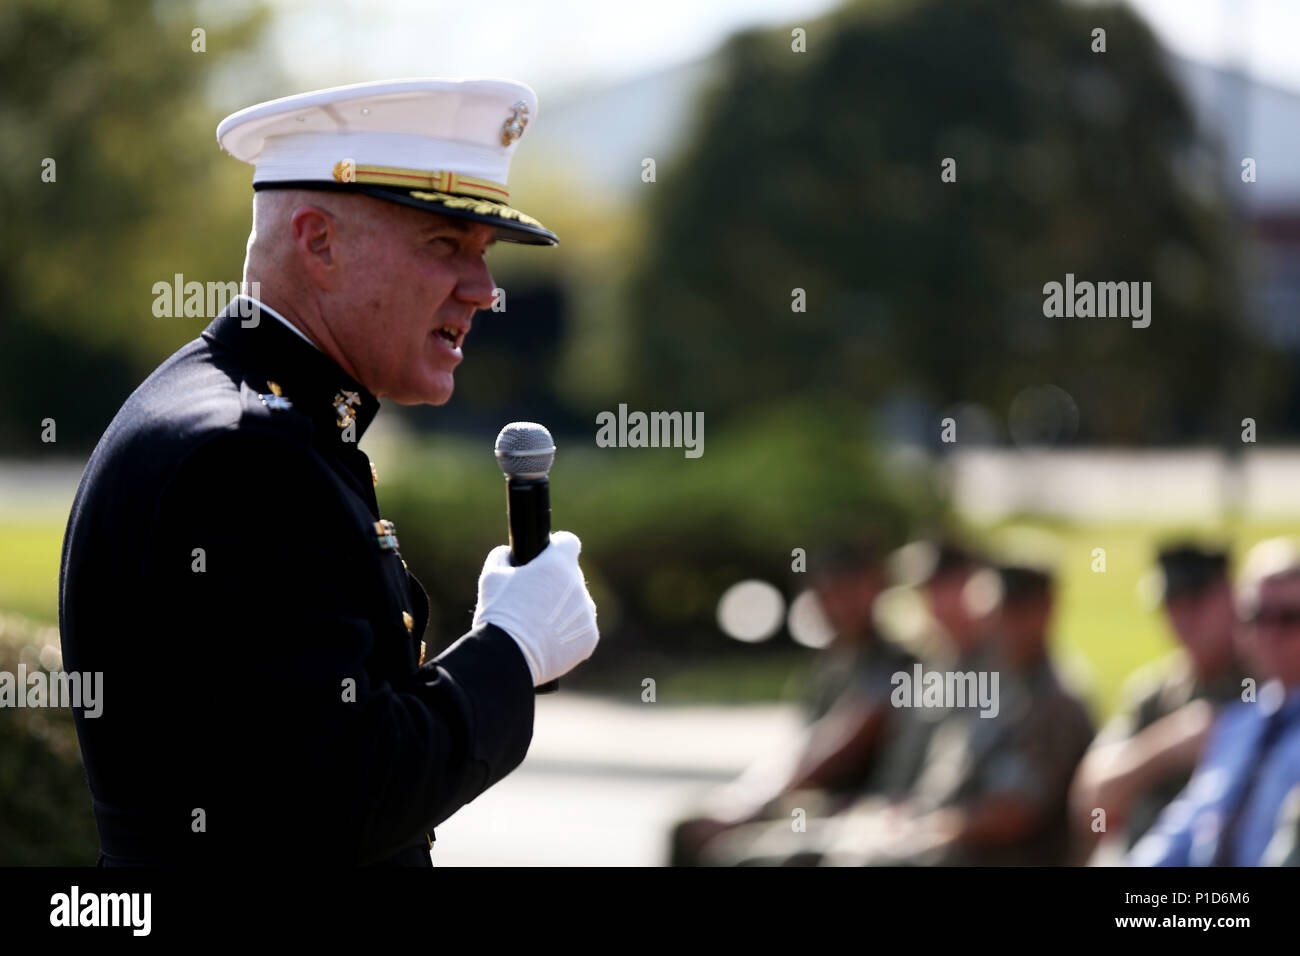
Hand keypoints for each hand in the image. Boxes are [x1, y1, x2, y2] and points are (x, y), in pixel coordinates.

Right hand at [472, 530, 598, 685]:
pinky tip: (548, 640)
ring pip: (578, 603)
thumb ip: (502, 556)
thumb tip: (507, 554)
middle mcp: (578, 585)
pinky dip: (568, 633)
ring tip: (539, 624)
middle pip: (572, 577)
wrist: (507, 657)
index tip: (545, 559)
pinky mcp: (590, 638)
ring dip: (564, 608)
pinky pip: (581, 629)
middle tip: (533, 600)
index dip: (556, 549)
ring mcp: (587, 613)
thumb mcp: (491, 576)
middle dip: (557, 583)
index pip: (568, 543)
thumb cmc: (498, 613)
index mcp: (557, 564)